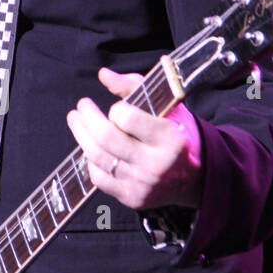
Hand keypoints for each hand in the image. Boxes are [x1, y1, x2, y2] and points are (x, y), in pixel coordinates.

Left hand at [65, 67, 203, 210]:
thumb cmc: (179, 136)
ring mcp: (142, 184)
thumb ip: (135, 86)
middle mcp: (156, 164)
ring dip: (80, 135)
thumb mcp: (168, 107)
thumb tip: (103, 75)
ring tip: (76, 120)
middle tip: (81, 106)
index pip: (128, 119)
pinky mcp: (131, 198)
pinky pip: (99, 178)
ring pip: (97, 157)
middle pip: (106, 138)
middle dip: (87, 118)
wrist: (195, 179)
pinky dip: (90, 160)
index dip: (116, 109)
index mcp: (170, 139)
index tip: (116, 107)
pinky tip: (90, 148)